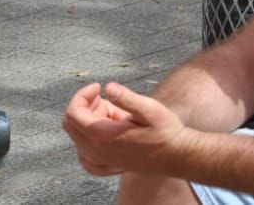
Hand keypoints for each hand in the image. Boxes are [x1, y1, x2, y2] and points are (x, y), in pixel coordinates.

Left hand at [62, 82, 192, 178]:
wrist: (182, 156)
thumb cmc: (167, 131)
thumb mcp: (149, 109)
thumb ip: (126, 97)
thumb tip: (107, 87)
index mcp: (103, 137)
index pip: (72, 113)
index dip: (81, 95)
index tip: (98, 87)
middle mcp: (99, 152)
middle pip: (71, 125)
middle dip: (85, 107)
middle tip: (107, 100)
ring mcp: (105, 161)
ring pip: (78, 139)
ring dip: (88, 123)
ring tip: (112, 115)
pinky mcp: (112, 166)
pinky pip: (87, 159)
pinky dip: (87, 144)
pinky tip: (102, 134)